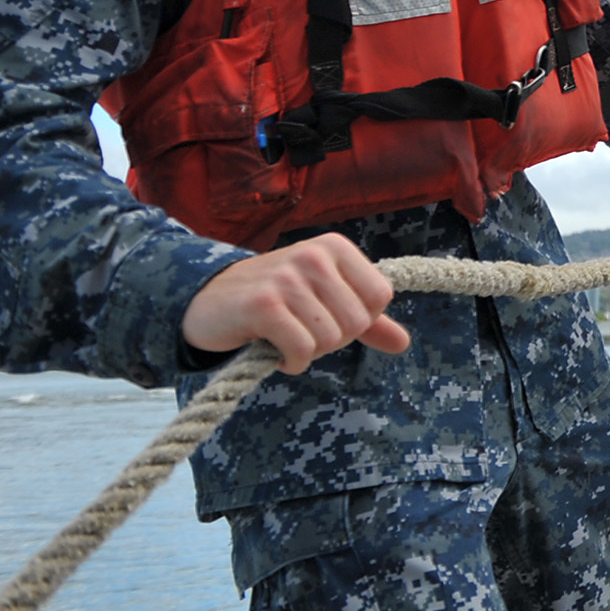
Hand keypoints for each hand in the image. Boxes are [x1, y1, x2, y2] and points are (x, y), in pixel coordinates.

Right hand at [181, 233, 410, 374]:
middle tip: (301, 331)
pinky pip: (302, 349)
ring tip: (285, 337)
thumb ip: (366, 320)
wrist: (206, 300)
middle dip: (332, 340)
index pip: (380, 297)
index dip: (358, 321)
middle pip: (356, 322)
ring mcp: (288, 278)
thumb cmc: (273, 299)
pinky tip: (275, 353)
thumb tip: (403, 343)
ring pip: (331, 338)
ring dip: (309, 352)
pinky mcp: (263, 305)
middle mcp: (314, 256)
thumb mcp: (323, 299)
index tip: (327, 318)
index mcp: (335, 248)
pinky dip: (292, 362)